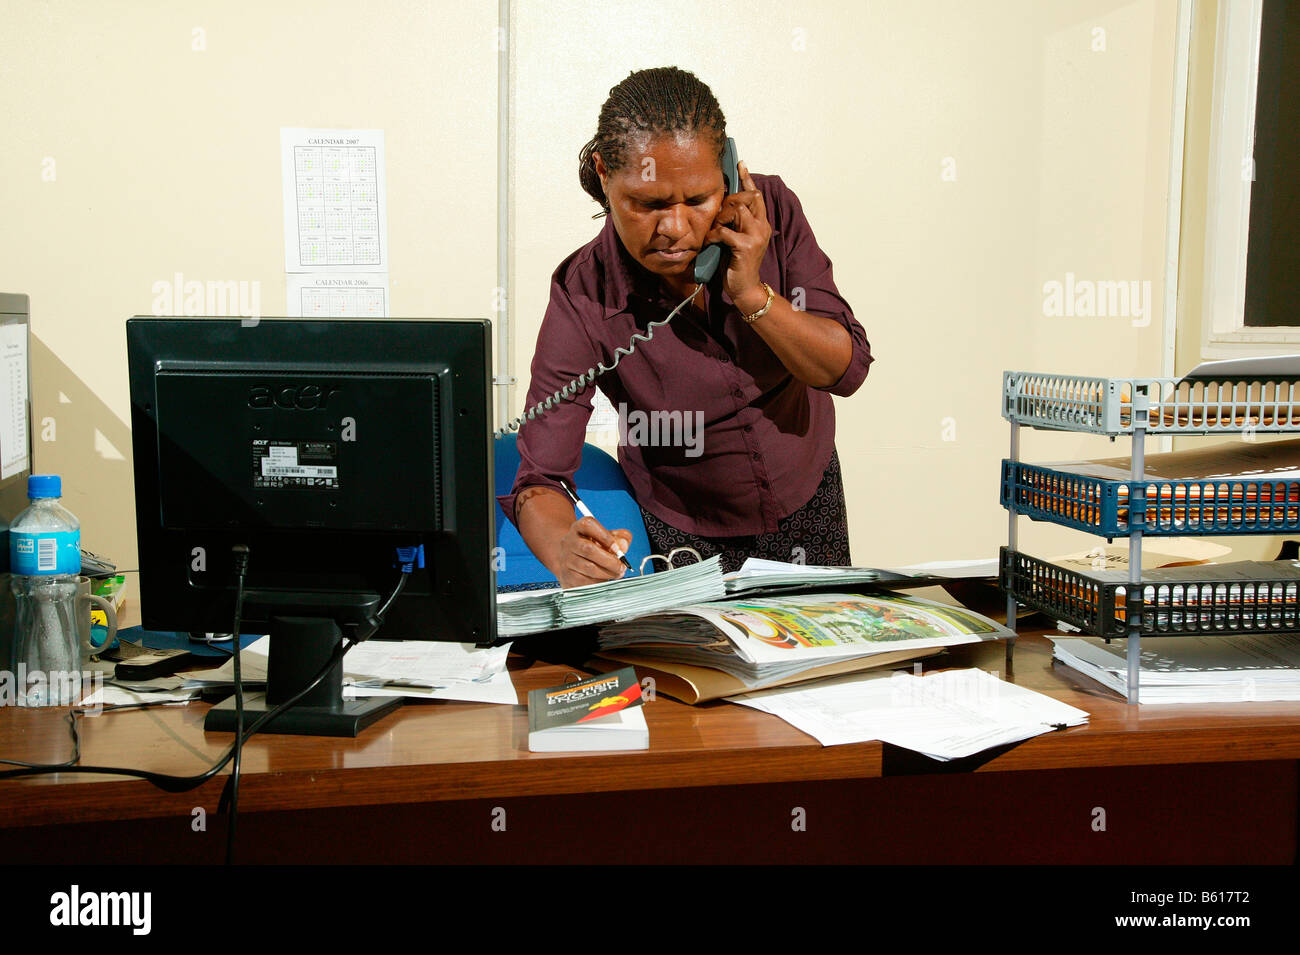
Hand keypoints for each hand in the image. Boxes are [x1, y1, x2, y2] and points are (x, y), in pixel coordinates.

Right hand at [556, 516, 633, 588]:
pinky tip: (604, 579)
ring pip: (588, 568)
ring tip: (616, 574)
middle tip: (621, 567)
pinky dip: (599, 582)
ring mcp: (566, 559)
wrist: (571, 558)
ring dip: (607, 573)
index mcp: (579, 527)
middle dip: (610, 560)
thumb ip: (620, 538)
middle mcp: (569, 541)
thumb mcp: (608, 537)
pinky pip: (585, 581)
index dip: (605, 537)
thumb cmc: (593, 546)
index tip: (617, 549)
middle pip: (588, 549)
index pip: (589, 525)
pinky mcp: (567, 576)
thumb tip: (623, 545)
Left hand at [703, 160, 771, 310]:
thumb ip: (734, 222)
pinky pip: (725, 231)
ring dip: (720, 217)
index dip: (747, 179)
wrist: (745, 288)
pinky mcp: (745, 246)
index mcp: (761, 223)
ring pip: (736, 209)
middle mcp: (762, 227)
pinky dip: (713, 234)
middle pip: (746, 198)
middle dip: (728, 201)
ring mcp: (755, 236)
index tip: (740, 163)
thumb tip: (720, 206)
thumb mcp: (736, 238)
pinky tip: (709, 242)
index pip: (755, 195)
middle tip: (717, 214)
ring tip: (713, 229)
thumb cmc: (737, 264)